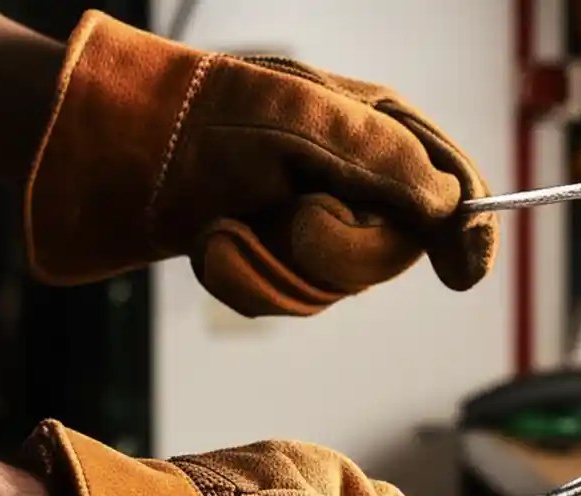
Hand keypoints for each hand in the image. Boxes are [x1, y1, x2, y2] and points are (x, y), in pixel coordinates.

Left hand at [25, 10, 498, 315]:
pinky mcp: (274, 260)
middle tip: (292, 217)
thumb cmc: (208, 112)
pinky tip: (215, 243)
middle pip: (396, 252)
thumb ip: (385, 160)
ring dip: (276, 264)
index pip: (455, 185)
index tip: (463, 270)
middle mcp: (358, 181)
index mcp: (381, 130)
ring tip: (229, 226)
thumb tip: (448, 204)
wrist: (111, 145)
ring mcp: (316, 224)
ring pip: (337, 285)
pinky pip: (286, 298)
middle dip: (341, 249)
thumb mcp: (304, 119)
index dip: (469, 229)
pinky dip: (245, 279)